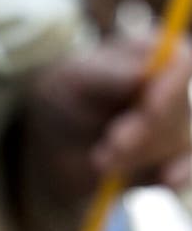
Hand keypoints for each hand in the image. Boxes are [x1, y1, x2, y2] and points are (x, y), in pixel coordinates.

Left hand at [17, 37, 191, 230]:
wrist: (53, 141)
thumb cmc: (64, 95)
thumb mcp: (75, 79)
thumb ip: (111, 75)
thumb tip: (146, 74)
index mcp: (151, 52)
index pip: (181, 63)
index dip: (171, 87)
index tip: (149, 107)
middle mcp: (170, 86)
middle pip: (179, 109)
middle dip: (144, 131)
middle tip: (111, 143)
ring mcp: (176, 123)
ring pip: (178, 142)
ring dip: (137, 156)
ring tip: (98, 159)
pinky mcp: (172, 158)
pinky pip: (188, 167)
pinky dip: (182, 173)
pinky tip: (167, 178)